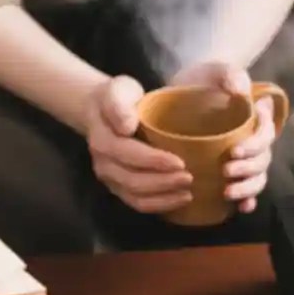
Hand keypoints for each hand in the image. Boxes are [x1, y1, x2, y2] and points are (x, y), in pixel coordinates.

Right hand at [83, 75, 193, 213]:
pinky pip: (138, 204)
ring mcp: (110, 180)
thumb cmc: (119, 98)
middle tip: (191, 178)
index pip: (128, 155)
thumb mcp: (119, 89)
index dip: (154, 161)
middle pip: (133, 180)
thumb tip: (126, 126)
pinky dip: (160, 205)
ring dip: (164, 198)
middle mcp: (103, 164)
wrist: (104, 112)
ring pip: (136, 197)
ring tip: (189, 192)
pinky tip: (180, 199)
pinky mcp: (119, 189)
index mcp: (102, 140)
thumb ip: (119, 104)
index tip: (180, 162)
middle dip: (163, 182)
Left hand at [170, 61, 276, 213]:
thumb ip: (230, 75)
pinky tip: (241, 208)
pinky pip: (248, 190)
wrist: (178, 95)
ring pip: (258, 177)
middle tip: (226, 171)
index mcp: (255, 117)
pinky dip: (248, 201)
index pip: (266, 132)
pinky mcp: (232, 172)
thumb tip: (241, 91)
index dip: (256, 144)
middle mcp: (253, 139)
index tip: (235, 150)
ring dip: (247, 188)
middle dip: (248, 169)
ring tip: (227, 192)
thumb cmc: (200, 81)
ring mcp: (244, 158)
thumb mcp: (214, 72)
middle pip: (263, 159)